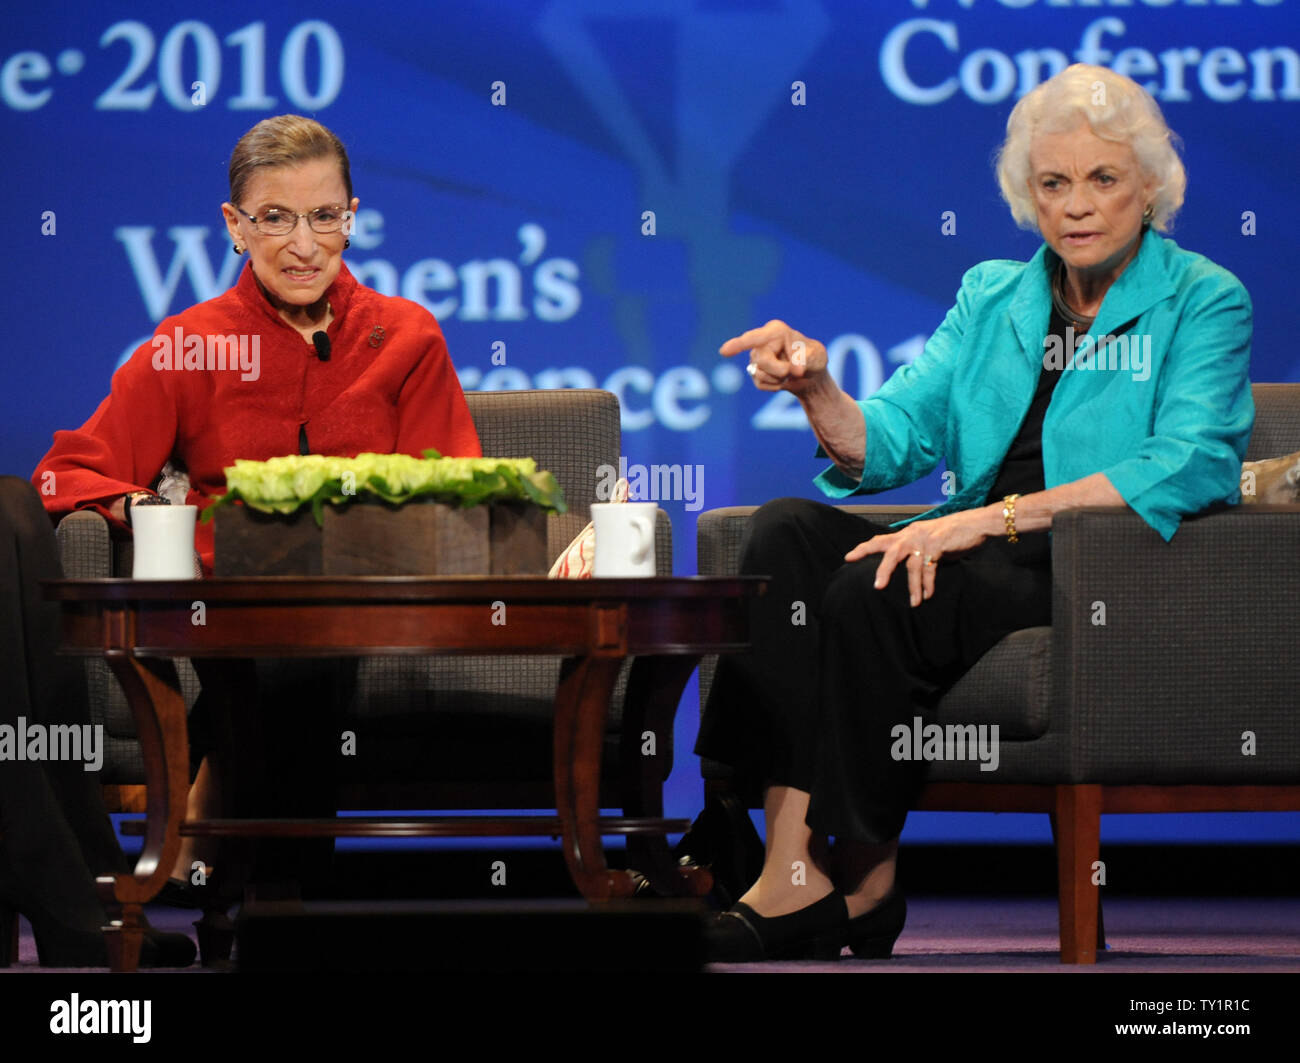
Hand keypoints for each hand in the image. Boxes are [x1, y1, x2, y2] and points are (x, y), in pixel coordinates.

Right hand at [719, 319, 827, 397]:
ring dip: (778, 379)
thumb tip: (795, 370)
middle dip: (780, 370)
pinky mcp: (754, 372)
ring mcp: (756, 357)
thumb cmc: (814, 359)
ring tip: (788, 373)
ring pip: (760, 374)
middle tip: (795, 371)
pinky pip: (760, 383)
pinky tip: (781, 380)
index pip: (755, 338)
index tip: (724, 352)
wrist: (810, 376)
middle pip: (762, 361)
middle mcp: (762, 342)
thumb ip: (806, 360)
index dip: (738, 345)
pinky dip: (775, 386)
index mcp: (776, 331)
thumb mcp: (818, 357)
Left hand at [846, 507, 996, 606]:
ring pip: (912, 565)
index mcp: (907, 533)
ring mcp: (924, 538)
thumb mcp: (929, 541)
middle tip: (877, 586)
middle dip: (883, 569)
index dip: (864, 548)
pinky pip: (929, 568)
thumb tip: (908, 569)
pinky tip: (928, 595)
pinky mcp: (938, 545)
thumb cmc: (952, 535)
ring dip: (913, 586)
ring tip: (913, 602)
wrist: (976, 523)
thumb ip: (916, 552)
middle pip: (890, 551)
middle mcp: (912, 534)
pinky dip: (929, 583)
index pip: (880, 540)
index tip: (848, 557)